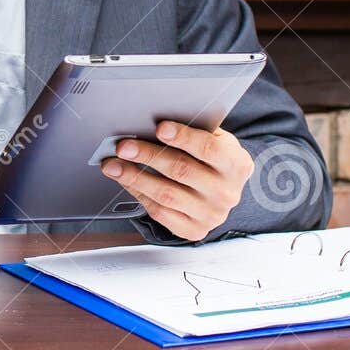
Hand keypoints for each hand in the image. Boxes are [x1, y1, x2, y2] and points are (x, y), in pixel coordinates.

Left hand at [101, 122, 254, 241]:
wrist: (222, 191)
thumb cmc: (212, 158)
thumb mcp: (215, 139)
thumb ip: (194, 130)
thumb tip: (155, 120)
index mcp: (237, 164)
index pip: (209, 148)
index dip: (183, 137)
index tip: (159, 128)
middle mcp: (227, 193)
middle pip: (181, 171)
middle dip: (148, 156)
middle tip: (123, 147)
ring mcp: (211, 215)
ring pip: (166, 194)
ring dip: (134, 177)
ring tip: (113, 165)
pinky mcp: (194, 230)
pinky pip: (160, 212)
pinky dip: (138, 194)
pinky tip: (125, 181)